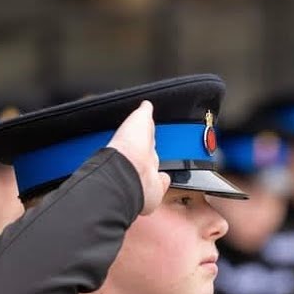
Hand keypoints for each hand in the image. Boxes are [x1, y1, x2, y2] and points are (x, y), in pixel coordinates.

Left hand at [107, 100, 169, 215]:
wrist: (130, 175)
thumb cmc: (130, 147)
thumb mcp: (138, 120)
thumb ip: (143, 112)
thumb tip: (146, 103)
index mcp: (134, 142)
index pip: (142, 136)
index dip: (146, 133)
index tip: (149, 129)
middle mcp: (138, 160)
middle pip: (147, 154)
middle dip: (149, 151)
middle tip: (153, 147)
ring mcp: (145, 176)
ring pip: (152, 170)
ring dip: (155, 167)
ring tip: (158, 164)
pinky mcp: (153, 190)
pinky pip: (160, 185)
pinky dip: (162, 183)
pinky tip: (163, 180)